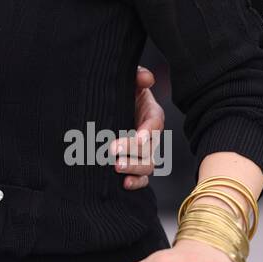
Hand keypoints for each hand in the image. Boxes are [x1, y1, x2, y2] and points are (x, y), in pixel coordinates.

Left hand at [112, 66, 163, 189]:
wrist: (108, 106)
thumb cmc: (121, 92)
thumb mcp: (129, 81)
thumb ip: (137, 76)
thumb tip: (146, 78)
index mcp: (151, 114)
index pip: (154, 123)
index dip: (147, 131)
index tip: (137, 136)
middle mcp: (150, 135)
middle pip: (149, 148)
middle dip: (133, 152)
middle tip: (113, 152)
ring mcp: (143, 152)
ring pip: (147, 165)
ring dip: (133, 169)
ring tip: (116, 167)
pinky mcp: (135, 163)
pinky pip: (142, 178)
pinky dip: (135, 183)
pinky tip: (123, 185)